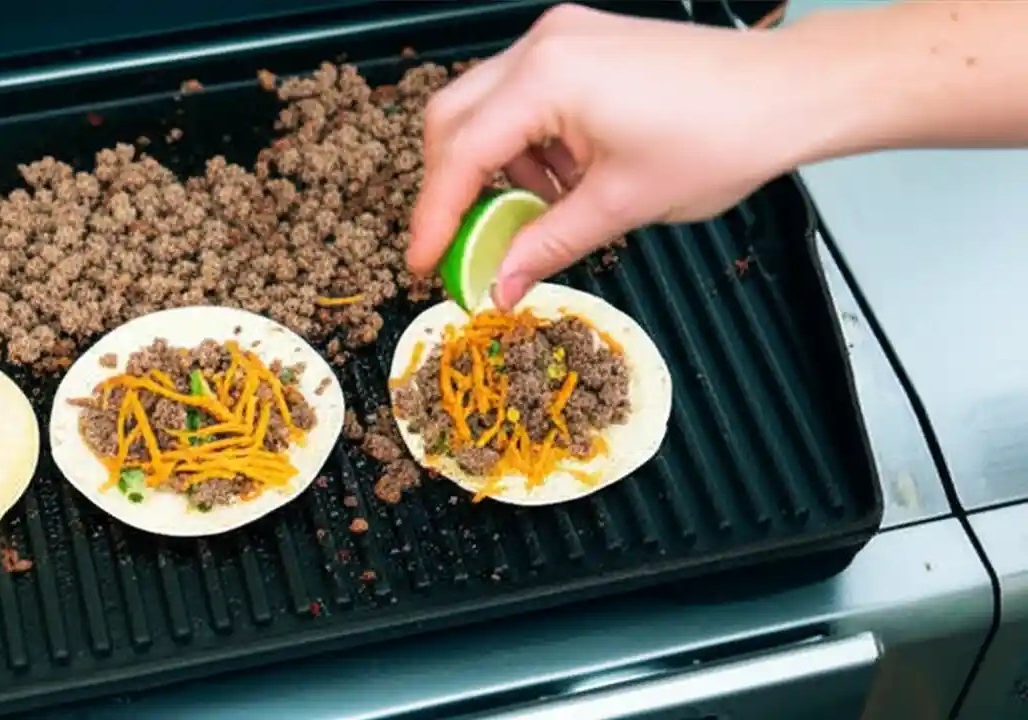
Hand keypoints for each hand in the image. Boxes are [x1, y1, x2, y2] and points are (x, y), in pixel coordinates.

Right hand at [407, 4, 801, 308]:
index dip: (436, 216)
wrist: (789, 92)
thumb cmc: (720, 139)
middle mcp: (543, 45)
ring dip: (495, 165)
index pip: (462, 154)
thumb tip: (497, 285)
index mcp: (547, 78)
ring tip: (541, 210)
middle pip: (454, 118)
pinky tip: (564, 178)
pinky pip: (523, 95)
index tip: (424, 263)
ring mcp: (562, 37)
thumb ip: (545, 244)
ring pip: (485, 106)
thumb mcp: (621, 206)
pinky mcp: (581, 43)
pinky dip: (527, 143)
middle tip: (467, 242)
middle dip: (452, 186)